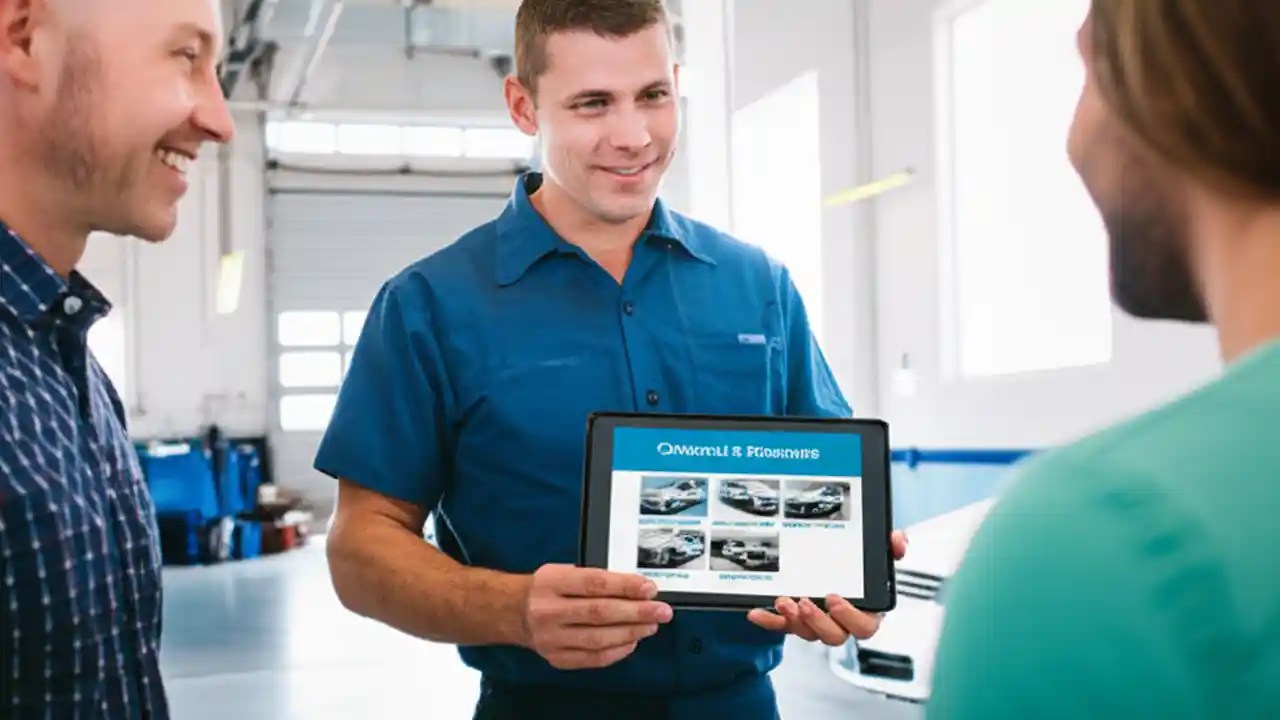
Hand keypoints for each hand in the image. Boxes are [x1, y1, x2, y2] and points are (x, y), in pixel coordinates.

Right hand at [520, 564, 673, 669]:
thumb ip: (594, 578)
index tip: (649, 588)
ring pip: (598, 638)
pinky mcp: (556, 657)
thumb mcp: (562, 571)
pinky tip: (632, 641)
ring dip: (631, 632)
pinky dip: (617, 651)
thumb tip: (635, 588)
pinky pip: (593, 658)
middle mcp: (548, 611)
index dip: (625, 586)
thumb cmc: (545, 589)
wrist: (511, 611)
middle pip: (599, 612)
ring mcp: (551, 638)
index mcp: (551, 582)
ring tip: (650, 625)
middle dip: (636, 612)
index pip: (594, 583)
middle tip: (661, 611)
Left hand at [747, 530, 908, 644]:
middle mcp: (841, 623)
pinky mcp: (796, 620)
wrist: (834, 568)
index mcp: (866, 612)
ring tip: (782, 601)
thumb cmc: (862, 571)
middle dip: (817, 621)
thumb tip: (898, 540)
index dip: (850, 617)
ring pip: (807, 633)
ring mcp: (818, 623)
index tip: (835, 598)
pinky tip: (755, 612)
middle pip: (833, 635)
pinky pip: (783, 626)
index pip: (864, 626)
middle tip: (805, 602)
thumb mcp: (878, 556)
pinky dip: (769, 621)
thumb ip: (892, 548)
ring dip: (793, 620)